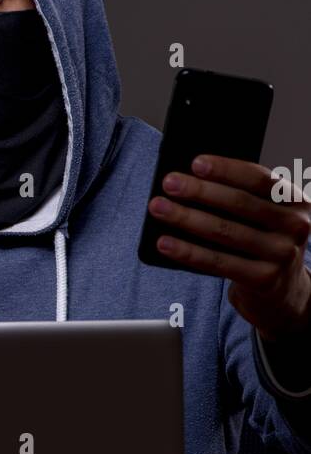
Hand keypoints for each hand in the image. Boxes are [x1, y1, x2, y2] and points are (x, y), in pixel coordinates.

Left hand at [148, 154, 310, 341]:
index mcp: (296, 201)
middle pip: (239, 203)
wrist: (281, 290)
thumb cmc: (262, 241)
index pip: (260, 178)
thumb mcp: (264, 217)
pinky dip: (187, 251)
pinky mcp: (264, 279)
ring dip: (186, 218)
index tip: (195, 163)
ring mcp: (282, 254)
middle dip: (199, 191)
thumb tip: (190, 181)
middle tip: (169, 183)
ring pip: (225, 232)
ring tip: (158, 207)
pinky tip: (164, 243)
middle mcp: (295, 226)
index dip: (226, 169)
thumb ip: (241, 198)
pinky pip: (218, 262)